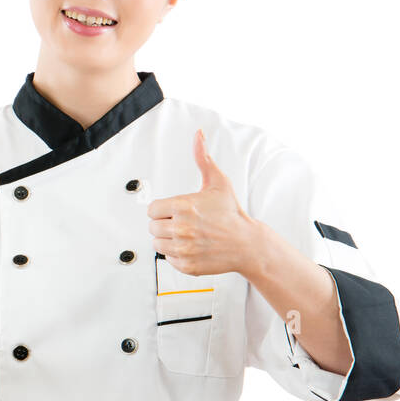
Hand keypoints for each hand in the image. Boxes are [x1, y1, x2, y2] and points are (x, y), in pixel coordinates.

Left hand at [146, 129, 257, 276]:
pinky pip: (168, 259)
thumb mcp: (218, 183)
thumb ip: (202, 158)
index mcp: (183, 207)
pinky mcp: (186, 265)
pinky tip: (192, 247)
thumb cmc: (231, 213)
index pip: (152, 210)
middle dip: (165, 224)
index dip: (162, 210)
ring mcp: (183, 249)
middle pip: (152, 227)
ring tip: (187, 235)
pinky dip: (176, 255)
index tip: (175, 211)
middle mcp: (181, 229)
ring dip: (168, 240)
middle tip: (183, 223)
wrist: (247, 244)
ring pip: (157, 244)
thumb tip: (198, 135)